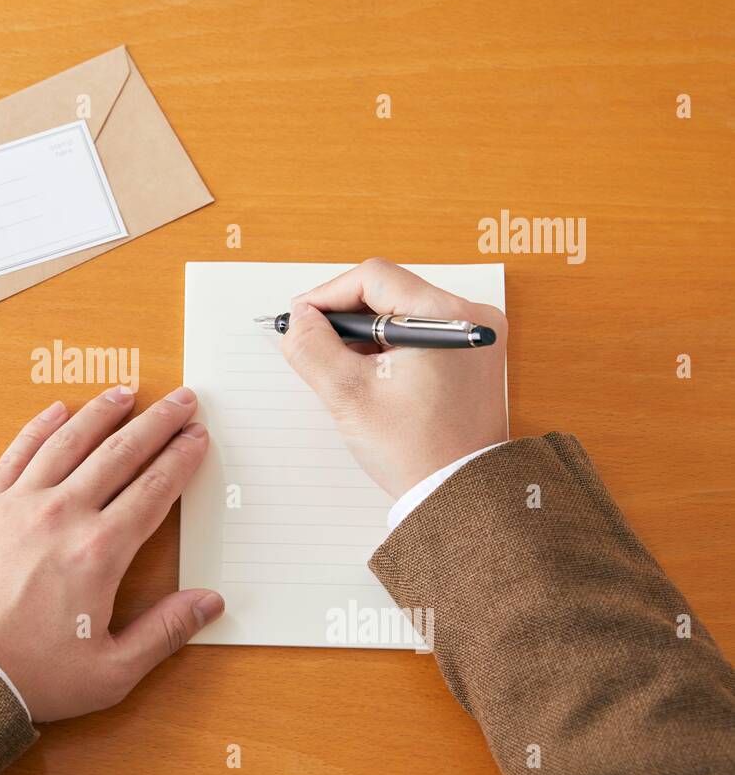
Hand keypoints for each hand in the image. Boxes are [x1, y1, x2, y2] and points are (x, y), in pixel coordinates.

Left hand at [0, 386, 223, 722]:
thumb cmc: (28, 674)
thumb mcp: (111, 671)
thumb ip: (164, 632)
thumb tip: (209, 602)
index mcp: (100, 552)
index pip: (153, 490)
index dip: (180, 459)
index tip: (197, 438)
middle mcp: (63, 514)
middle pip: (120, 454)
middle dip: (156, 423)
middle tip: (181, 401)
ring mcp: (19, 504)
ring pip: (70, 442)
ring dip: (103, 413)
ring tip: (127, 393)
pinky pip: (18, 452)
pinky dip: (41, 426)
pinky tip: (59, 409)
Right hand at [280, 258, 508, 499]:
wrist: (462, 496)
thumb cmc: (416, 452)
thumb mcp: (349, 397)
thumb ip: (313, 348)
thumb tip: (299, 320)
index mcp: (445, 316)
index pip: (373, 278)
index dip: (327, 296)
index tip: (301, 320)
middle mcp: (469, 317)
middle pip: (388, 293)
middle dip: (346, 319)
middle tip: (316, 346)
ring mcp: (474, 337)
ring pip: (401, 314)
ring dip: (366, 336)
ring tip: (345, 371)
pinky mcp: (473, 357)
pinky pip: (420, 335)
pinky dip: (389, 348)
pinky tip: (372, 379)